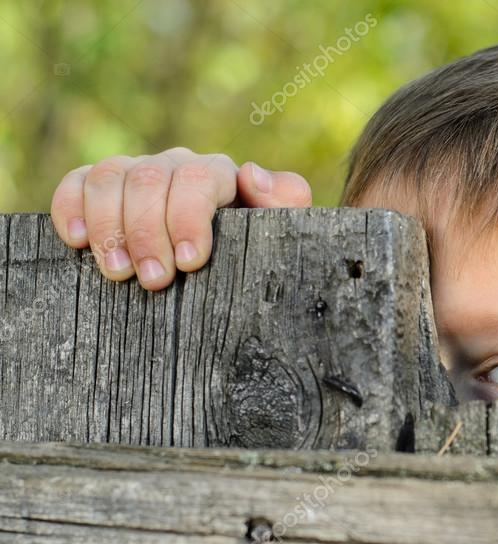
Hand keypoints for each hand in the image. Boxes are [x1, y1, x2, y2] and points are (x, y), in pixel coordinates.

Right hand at [50, 147, 312, 289]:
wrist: (235, 273)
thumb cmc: (260, 253)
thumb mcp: (283, 233)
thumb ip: (284, 201)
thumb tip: (250, 174)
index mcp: (219, 174)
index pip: (198, 178)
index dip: (188, 217)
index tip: (190, 262)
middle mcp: (176, 166)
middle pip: (149, 178)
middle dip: (148, 232)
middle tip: (154, 281)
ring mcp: (136, 174)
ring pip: (110, 177)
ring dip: (109, 226)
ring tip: (118, 273)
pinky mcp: (102, 190)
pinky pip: (78, 182)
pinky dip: (71, 207)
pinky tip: (78, 242)